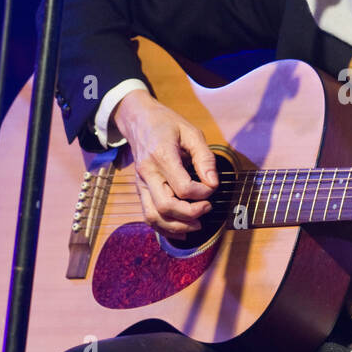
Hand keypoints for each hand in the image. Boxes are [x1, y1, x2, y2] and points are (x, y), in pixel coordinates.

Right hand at [112, 89, 218, 239]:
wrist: (138, 121)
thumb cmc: (167, 124)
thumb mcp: (191, 132)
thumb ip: (204, 158)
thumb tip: (213, 183)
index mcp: (161, 156)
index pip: (183, 187)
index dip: (203, 193)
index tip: (213, 187)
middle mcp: (147, 173)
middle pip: (166, 206)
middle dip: (190, 214)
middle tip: (207, 207)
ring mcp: (140, 184)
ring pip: (153, 216)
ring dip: (177, 226)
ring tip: (197, 224)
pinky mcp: (139, 190)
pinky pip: (148, 215)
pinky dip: (164, 228)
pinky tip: (182, 230)